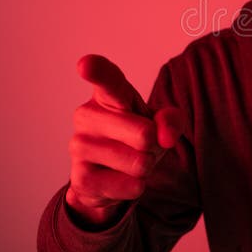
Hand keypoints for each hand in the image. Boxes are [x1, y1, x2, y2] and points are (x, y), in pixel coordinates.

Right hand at [65, 54, 186, 226]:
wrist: (112, 175)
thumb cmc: (137, 136)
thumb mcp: (161, 123)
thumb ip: (171, 120)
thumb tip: (164, 136)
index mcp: (108, 95)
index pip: (105, 79)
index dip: (96, 71)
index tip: (85, 65)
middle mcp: (87, 115)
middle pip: (144, 134)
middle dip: (153, 145)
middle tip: (141, 144)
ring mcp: (79, 146)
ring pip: (138, 162)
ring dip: (145, 167)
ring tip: (130, 161)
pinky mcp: (80, 178)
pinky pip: (129, 185)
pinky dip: (135, 186)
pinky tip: (121, 180)